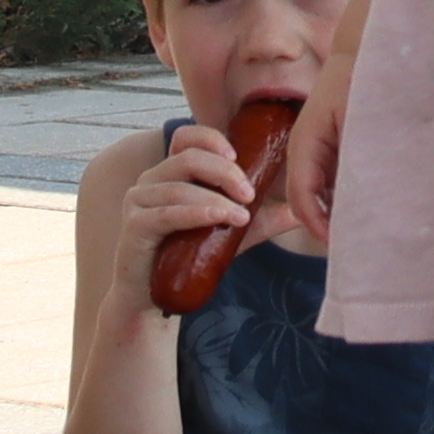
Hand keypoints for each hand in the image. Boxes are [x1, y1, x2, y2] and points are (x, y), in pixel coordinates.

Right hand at [117, 115, 266, 283]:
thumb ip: (261, 220)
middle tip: (249, 194)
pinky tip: (217, 218)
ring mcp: (138, 201)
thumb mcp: (231, 233)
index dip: (211, 139)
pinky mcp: (134, 226)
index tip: (238, 156)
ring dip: (215, 198)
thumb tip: (300, 212)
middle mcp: (151, 180)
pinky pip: (166, 213)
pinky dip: (195, 213)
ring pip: (179, 186)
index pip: (186, 137)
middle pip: (188, 158)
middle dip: (224, 173)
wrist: (155, 297)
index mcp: (171, 172)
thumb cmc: (188, 257)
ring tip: (241, 215)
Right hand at [268, 70, 350, 255]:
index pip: (303, 199)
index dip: (319, 226)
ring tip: (367, 233)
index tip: (342, 244)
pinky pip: (336, 183)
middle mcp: (307, 152)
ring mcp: (319, 151)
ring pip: (323, 196)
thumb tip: (355, 203)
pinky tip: (373, 207)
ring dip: (340, 215)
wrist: (367, 54)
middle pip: (310, 203)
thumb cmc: (361, 82)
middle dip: (331, 227)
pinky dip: (349, 199)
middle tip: (359, 247)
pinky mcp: (334, 151)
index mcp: (304, 146)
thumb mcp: (356, 125)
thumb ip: (352, 164)